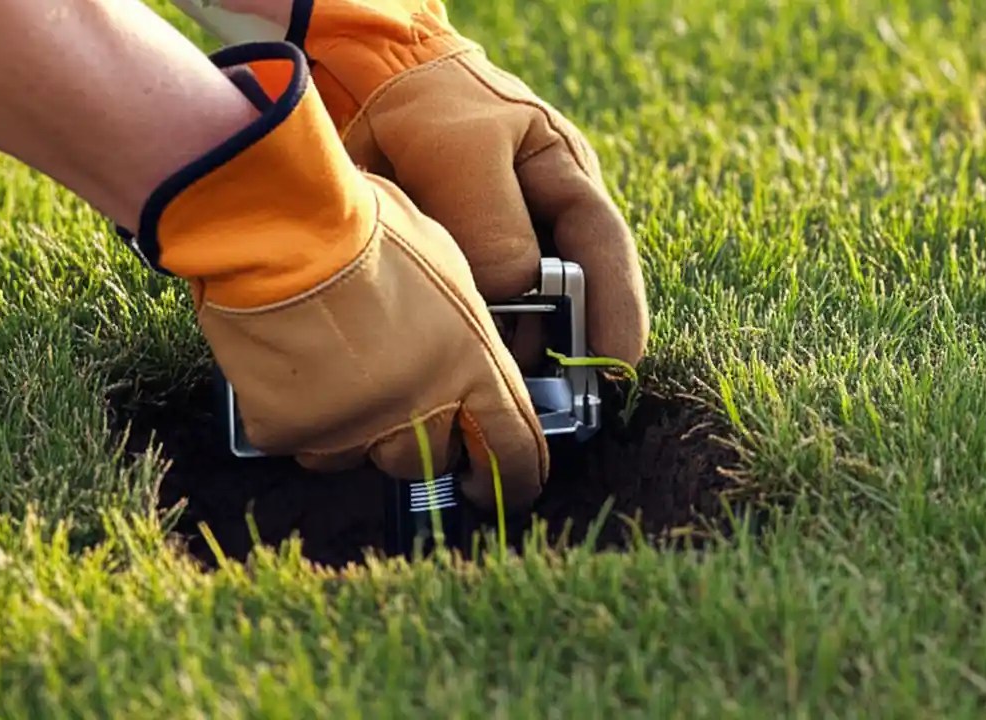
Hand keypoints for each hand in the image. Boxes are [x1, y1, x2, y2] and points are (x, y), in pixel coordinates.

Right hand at [127, 42, 548, 508]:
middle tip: (395, 402)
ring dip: (356, 429)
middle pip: (432, 461)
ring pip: (363, 457)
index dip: (513, 479)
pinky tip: (293, 366)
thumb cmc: (363, 228)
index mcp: (471, 366)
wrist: (279, 229)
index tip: (502, 487)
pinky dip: (299, 414)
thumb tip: (466, 351)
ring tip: (334, 366)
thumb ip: (463, 327)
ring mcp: (354, 428)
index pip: (513, 451)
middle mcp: (420, 408)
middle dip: (420, 440)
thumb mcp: (446, 269)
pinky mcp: (294, 432)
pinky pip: (304, 442)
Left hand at [284, 0, 649, 366]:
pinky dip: (471, 352)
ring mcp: (500, 258)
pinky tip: (455, 377)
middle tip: (546, 403)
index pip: (603, 251)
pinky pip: (475, 326)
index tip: (615, 367)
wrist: (368, 93)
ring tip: (496, 394)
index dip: (617, 311)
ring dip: (510, 359)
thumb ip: (492, 217)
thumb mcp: (463, 147)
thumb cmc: (429, 107)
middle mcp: (543, 229)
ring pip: (520, 323)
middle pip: (568, 303)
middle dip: (560, 352)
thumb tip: (514, 292)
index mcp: (566, 184)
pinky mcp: (458, 281)